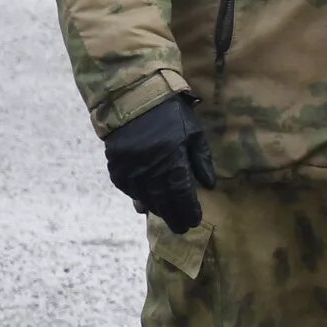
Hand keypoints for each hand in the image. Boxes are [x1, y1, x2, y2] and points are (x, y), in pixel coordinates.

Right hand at [104, 94, 214, 233]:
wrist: (135, 98)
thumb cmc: (171, 113)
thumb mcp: (194, 132)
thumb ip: (201, 159)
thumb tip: (209, 185)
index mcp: (172, 159)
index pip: (182, 193)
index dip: (189, 210)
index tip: (195, 222)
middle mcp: (150, 169)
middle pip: (163, 201)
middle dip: (174, 216)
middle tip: (182, 228)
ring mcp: (131, 170)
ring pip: (145, 199)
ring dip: (157, 210)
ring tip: (167, 217)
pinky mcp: (117, 167)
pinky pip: (129, 190)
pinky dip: (138, 198)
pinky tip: (146, 203)